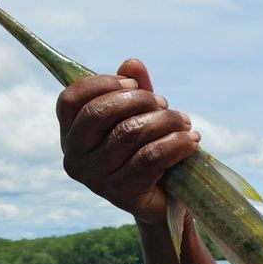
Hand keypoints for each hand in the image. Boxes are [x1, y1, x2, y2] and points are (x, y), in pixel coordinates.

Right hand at [56, 58, 199, 225]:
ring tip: (184, 122)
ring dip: (165, 121)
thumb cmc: (147, 150)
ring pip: (129, 133)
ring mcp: (95, 179)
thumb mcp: (140, 116)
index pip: (72, 99)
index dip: (103, 84)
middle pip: (99, 113)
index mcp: (70, 134)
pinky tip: (191, 141)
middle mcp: (74, 157)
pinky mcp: (121, 194)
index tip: (134, 85)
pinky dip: (176, 144)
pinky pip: (150, 158)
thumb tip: (132, 63)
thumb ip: (134, 90)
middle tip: (165, 104)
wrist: (164, 200)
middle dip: (139, 100)